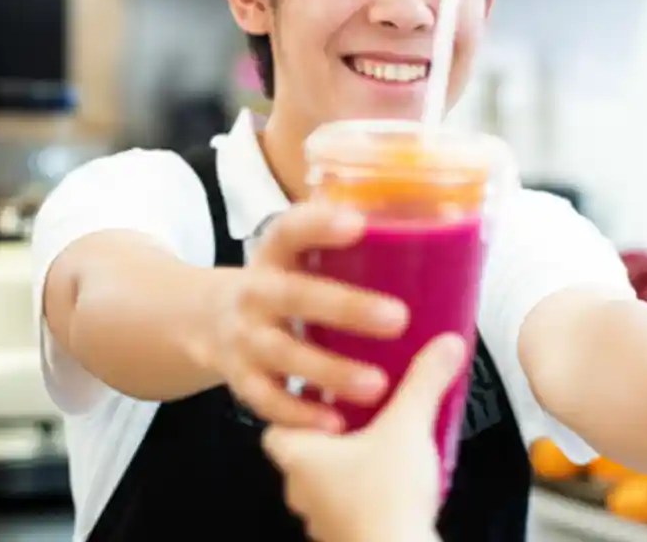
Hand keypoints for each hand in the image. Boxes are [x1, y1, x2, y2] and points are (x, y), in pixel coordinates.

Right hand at [209, 202, 409, 431]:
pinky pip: (269, 400)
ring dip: (331, 371)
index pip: (290, 230)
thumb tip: (439, 233)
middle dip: (345, 307)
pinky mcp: (241, 380)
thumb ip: (350, 252)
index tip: (359, 223)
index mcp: (273, 255)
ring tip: (378, 384)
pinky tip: (337, 423)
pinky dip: (301, 414)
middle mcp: (255, 293)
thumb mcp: (297, 260)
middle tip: (398, 318)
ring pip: (285, 354)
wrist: (207, 323)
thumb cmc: (285, 286)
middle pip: (294, 295)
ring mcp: (244, 339)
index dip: (320, 224)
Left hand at [263, 334, 465, 541]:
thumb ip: (424, 381)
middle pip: (306, 453)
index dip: (296, 408)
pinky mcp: (349, 535)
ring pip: (329, 483)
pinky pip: (351, 506)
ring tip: (385, 446)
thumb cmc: (383, 503)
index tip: (321, 393)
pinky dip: (369, 492)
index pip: (275, 426)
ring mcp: (324, 518)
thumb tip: (441, 348)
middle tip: (362, 414)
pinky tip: (397, 482)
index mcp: (299, 456)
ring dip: (352, 465)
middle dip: (334, 434)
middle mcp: (303, 491)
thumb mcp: (408, 425)